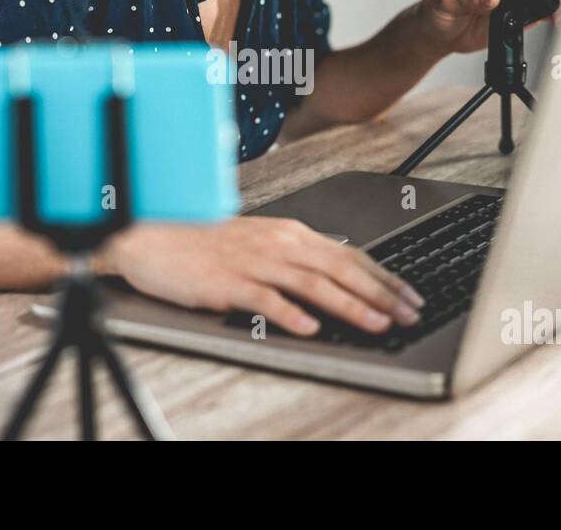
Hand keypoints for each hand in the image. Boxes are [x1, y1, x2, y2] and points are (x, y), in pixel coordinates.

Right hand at [95, 216, 425, 335]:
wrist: (152, 238)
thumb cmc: (203, 242)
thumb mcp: (258, 241)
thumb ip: (295, 255)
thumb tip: (335, 273)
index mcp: (289, 232)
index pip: (348, 255)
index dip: (383, 277)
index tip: (408, 296)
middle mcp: (278, 243)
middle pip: (340, 268)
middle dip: (380, 293)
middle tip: (407, 314)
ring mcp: (254, 261)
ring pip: (313, 283)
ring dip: (349, 305)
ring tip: (375, 323)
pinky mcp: (229, 281)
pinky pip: (266, 299)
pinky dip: (291, 314)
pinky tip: (311, 328)